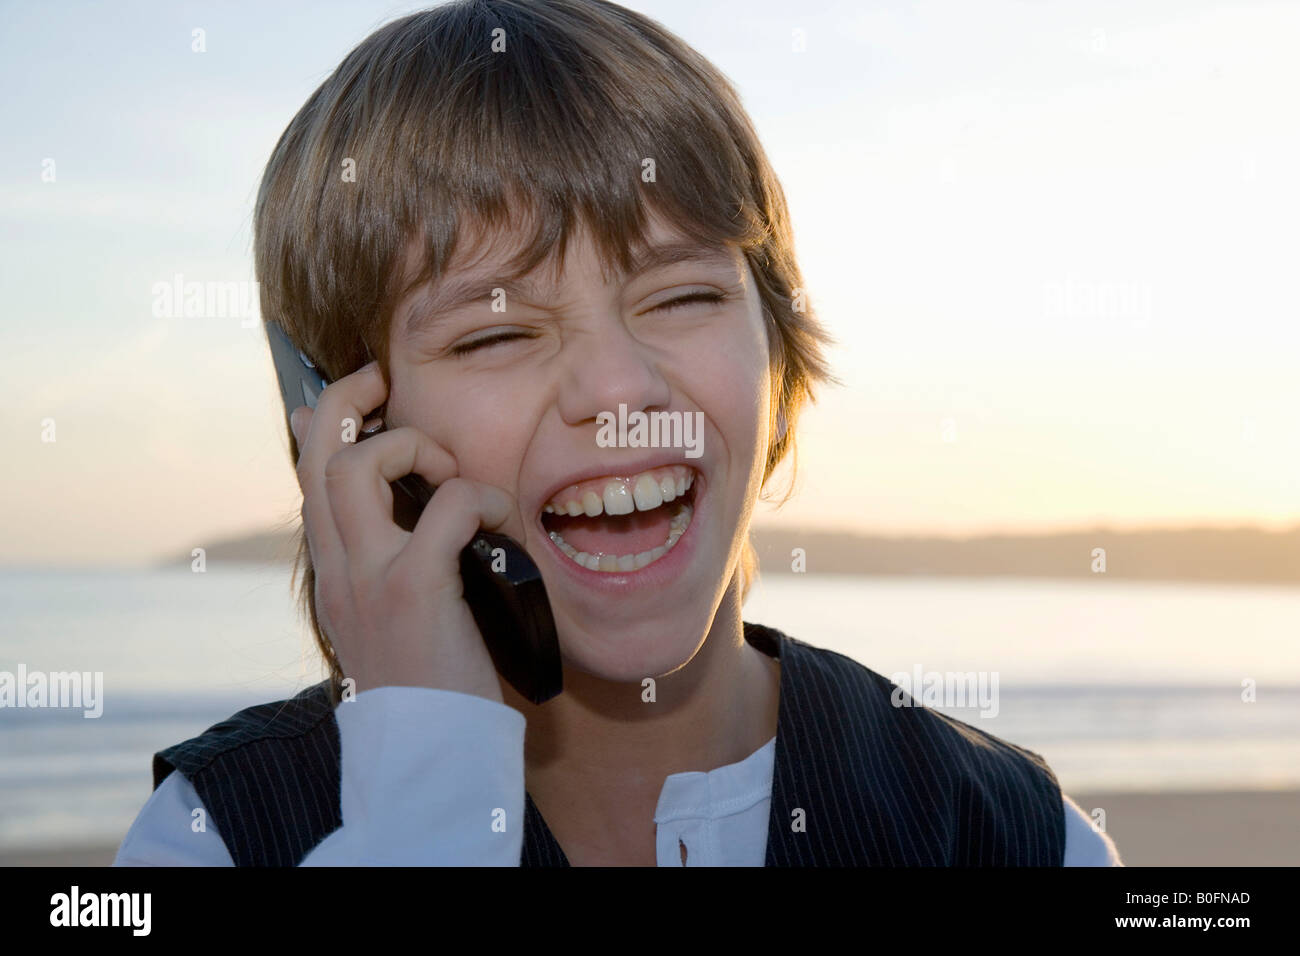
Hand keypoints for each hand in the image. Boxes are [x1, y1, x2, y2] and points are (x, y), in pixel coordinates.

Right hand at [289, 361, 525, 703]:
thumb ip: (389, 561)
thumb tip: (417, 509)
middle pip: (317, 453)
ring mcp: (369, 575)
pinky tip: (500, 522)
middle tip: (388, 383)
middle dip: (350, 400)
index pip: (307, 474)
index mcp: (333, 568)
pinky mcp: (413, 589)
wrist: (426, 750)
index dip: (326, 421)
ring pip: (357, 465)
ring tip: (452, 473)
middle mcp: (338, 566)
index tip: (358, 394)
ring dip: (412, 448)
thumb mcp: (389, 614)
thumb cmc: (427, 680)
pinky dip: (482, 498)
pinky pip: (448, 506)